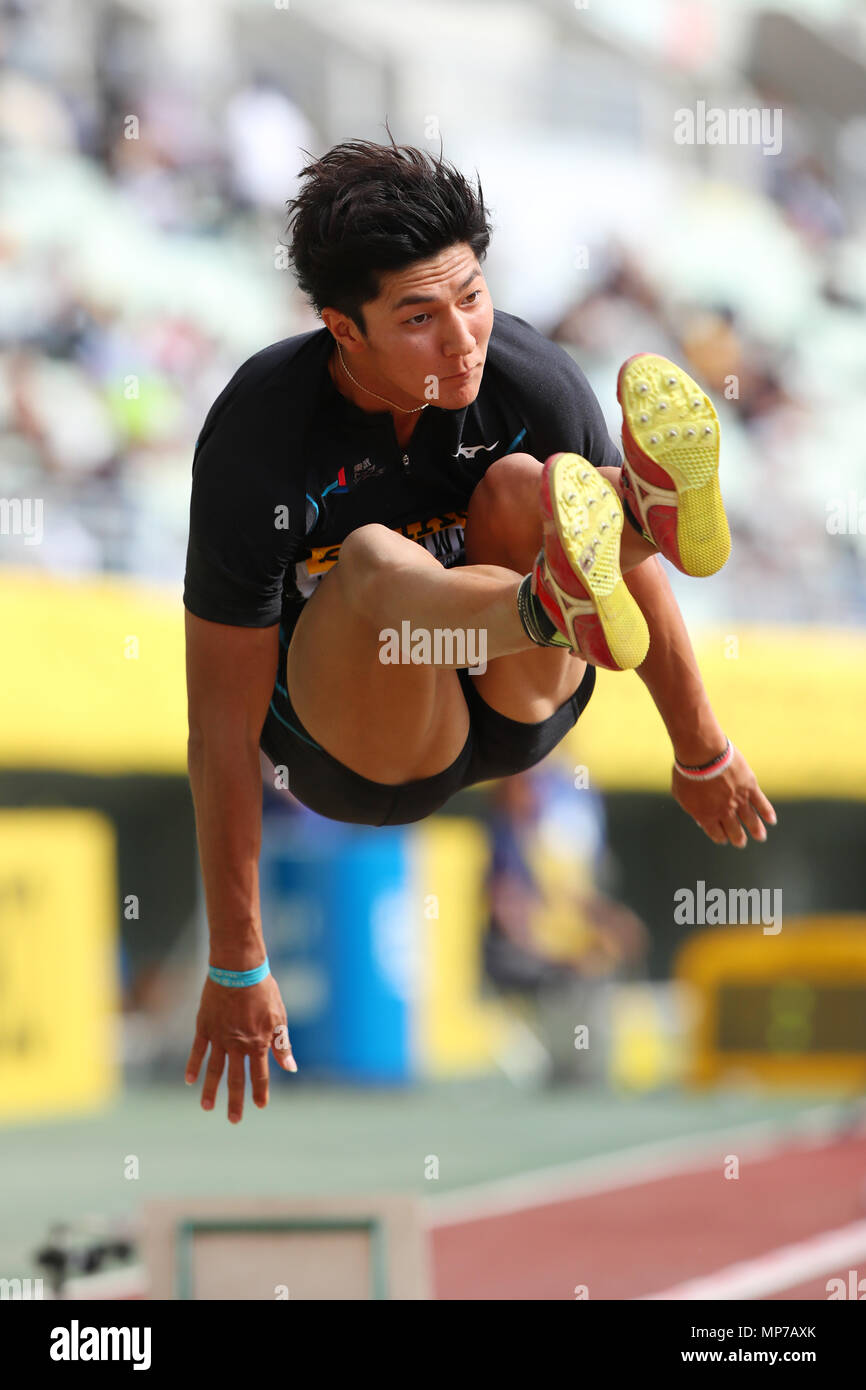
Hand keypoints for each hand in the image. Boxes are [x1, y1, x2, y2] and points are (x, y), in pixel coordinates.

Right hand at [185, 973, 296, 1122]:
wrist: (238, 969)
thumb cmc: (263, 990)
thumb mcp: (279, 1018)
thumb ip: (282, 1045)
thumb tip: (290, 1068)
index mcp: (258, 1043)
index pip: (260, 1075)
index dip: (260, 1091)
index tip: (259, 1106)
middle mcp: (238, 1045)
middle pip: (236, 1079)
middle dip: (235, 1101)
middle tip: (234, 1120)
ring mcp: (219, 1037)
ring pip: (215, 1070)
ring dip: (211, 1090)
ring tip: (207, 1108)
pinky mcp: (204, 1027)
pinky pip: (197, 1051)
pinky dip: (193, 1066)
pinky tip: (189, 1080)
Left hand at [672, 745, 776, 847]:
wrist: (702, 753)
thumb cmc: (687, 772)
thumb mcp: (681, 795)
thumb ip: (692, 809)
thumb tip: (699, 819)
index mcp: (706, 816)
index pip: (716, 833)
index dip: (721, 838)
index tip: (724, 839)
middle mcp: (724, 812)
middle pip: (734, 830)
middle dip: (738, 838)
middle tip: (741, 843)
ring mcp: (738, 800)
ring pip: (750, 820)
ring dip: (756, 830)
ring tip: (760, 837)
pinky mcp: (749, 787)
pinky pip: (761, 804)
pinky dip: (767, 813)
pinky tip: (771, 820)